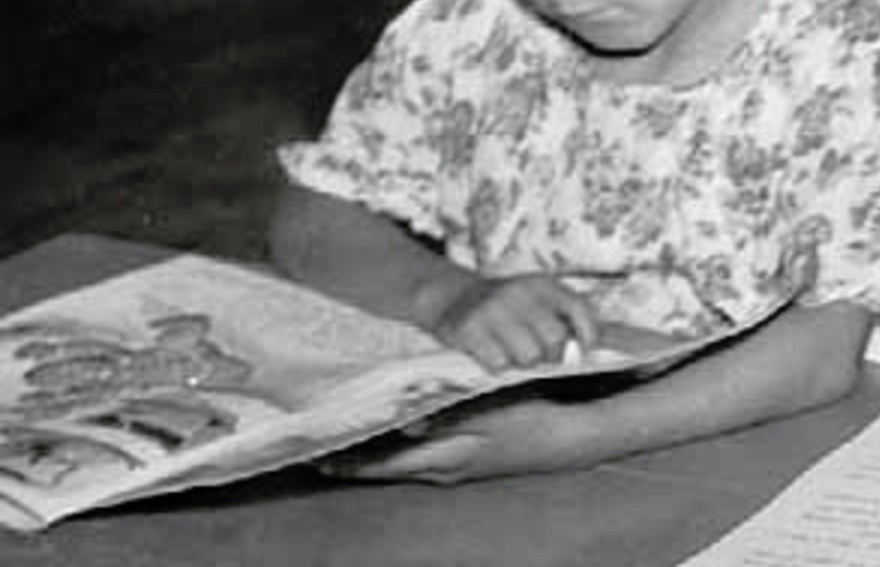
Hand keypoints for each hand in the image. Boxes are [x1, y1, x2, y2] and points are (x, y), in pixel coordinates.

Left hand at [319, 394, 598, 483]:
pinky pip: (415, 464)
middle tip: (315, 455)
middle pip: (384, 471)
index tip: (316, 455)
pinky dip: (393, 457)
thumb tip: (407, 425)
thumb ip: (448, 416)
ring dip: (370, 460)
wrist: (564, 439)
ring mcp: (452, 470)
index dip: (348, 461)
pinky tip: (387, 444)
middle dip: (350, 463)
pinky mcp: (462, 464)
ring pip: (398, 468)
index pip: (383, 464)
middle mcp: (442, 470)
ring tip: (340, 450)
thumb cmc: (529, 416)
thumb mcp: (490, 409)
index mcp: (444, 458)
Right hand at [430, 273, 598, 370]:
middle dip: (549, 354)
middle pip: (554, 340)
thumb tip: (595, 348)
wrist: (451, 297)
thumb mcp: (536, 297)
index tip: (586, 350)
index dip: (589, 334)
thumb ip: (566, 316)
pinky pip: (498, 364)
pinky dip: (497, 365)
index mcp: (542, 284)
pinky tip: (490, 352)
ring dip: (521, 361)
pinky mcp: (469, 329)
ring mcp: (493, 310)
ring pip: (528, 356)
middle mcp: (519, 293)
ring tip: (510, 349)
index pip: (579, 309)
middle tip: (534, 351)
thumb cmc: (506, 306)